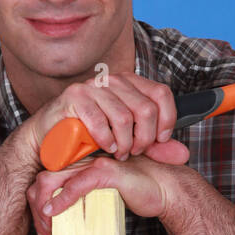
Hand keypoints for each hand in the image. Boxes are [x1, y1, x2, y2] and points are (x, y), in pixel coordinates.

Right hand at [14, 71, 182, 164]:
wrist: (50, 139)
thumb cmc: (89, 139)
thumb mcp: (129, 142)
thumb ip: (155, 147)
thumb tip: (184, 154)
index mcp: (129, 84)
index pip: (162, 94)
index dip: (167, 120)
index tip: (159, 140)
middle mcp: (113, 80)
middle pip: (146, 109)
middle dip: (144, 138)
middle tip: (134, 152)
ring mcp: (93, 87)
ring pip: (124, 118)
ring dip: (124, 143)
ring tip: (119, 153)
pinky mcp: (75, 98)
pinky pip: (100, 122)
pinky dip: (106, 140)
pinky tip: (106, 148)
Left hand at [27, 143, 189, 234]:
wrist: (167, 188)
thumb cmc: (139, 193)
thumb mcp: (103, 198)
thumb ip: (85, 201)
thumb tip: (65, 224)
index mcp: (81, 166)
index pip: (47, 179)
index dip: (38, 205)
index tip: (44, 231)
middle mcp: (84, 162)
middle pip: (44, 180)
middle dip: (36, 210)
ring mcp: (94, 164)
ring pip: (53, 180)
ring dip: (44, 208)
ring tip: (47, 229)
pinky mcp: (106, 172)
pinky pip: (76, 184)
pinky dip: (61, 200)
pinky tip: (53, 212)